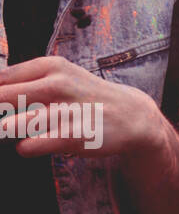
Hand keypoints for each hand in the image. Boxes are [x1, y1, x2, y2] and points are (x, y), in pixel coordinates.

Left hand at [0, 56, 163, 157]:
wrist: (131, 114)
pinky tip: (36, 143)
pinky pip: (28, 146)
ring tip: (17, 130)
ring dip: (6, 130)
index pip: (0, 79)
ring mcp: (66, 110)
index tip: (3, 106)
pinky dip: (25, 147)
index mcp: (50, 66)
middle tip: (5, 121)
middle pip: (1, 98)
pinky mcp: (73, 136)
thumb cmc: (83, 97)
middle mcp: (58, 84)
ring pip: (9, 125)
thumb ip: (20, 82)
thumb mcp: (59, 76)